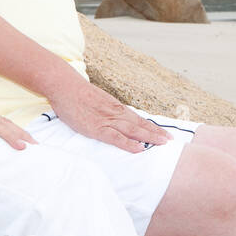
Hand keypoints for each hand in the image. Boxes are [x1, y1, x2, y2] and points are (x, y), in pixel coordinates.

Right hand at [47, 76, 170, 153]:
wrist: (65, 86)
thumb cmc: (78, 94)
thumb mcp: (97, 102)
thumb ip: (107, 111)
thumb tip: (114, 119)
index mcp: (116, 107)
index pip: (138, 119)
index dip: (151, 127)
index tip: (164, 133)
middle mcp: (115, 113)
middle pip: (140, 125)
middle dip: (156, 133)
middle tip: (170, 141)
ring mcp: (107, 120)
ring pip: (133, 130)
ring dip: (149, 137)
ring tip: (162, 144)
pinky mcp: (97, 128)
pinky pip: (116, 138)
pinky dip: (128, 144)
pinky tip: (139, 149)